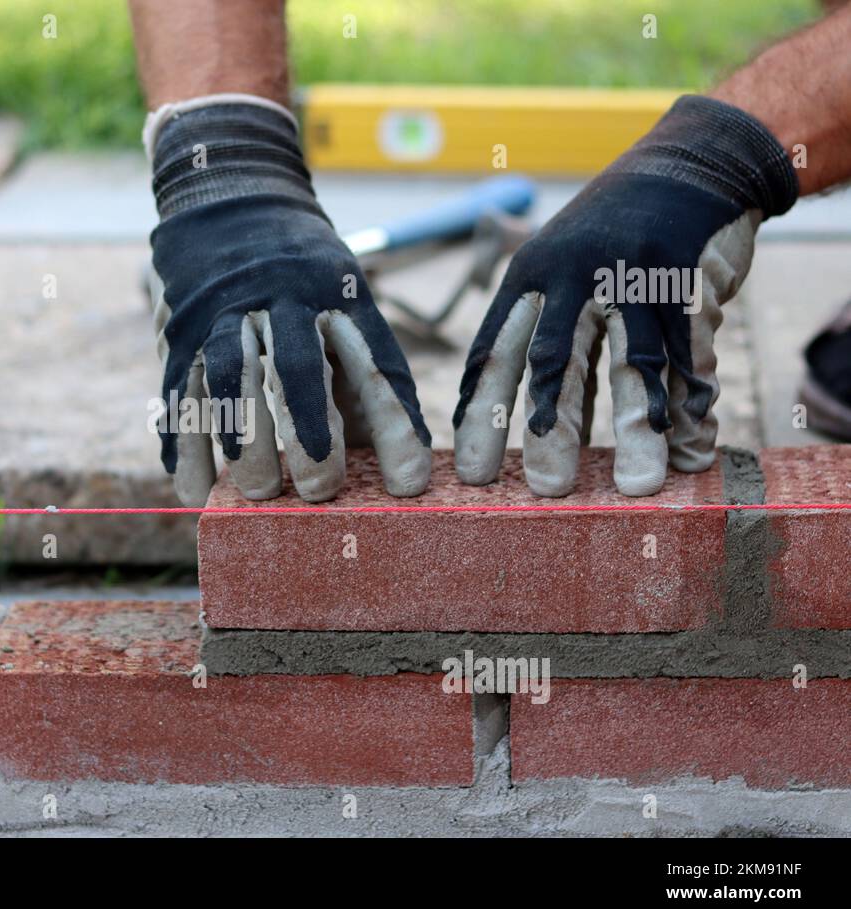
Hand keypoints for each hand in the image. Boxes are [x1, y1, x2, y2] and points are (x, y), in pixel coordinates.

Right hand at [147, 99, 430, 504]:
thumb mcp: (345, 300)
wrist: (228, 192)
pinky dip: (184, 442)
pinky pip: (179, 390)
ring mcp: (223, 310)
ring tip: (256, 493)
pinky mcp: (178, 328)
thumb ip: (364, 374)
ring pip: (232, 377)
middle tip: (319, 490)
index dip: (394, 426)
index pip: (373, 365)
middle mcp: (280, 296)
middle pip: (297, 367)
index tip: (409, 484)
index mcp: (336, 291)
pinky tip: (192, 489)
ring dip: (244, 440)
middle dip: (310, 431)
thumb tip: (396, 464)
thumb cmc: (303, 273)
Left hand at [454, 95, 797, 496]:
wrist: (688, 161)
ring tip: (635, 486)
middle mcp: (569, 273)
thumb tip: (493, 393)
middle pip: (551, 364)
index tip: (471, 468)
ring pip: (629, 363)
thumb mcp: (553, 260)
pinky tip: (692, 446)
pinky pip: (688, 349)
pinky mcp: (683, 272)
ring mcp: (628, 270)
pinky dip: (691, 400)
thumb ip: (531, 322)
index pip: (494, 351)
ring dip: (634, 431)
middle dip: (547, 432)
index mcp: (527, 276)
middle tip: (544, 492)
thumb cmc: (610, 231)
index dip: (481, 412)